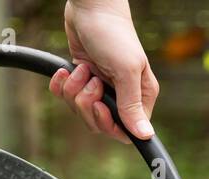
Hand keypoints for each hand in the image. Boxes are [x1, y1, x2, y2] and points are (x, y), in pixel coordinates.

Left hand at [48, 0, 158, 142]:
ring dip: (74, 92)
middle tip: (90, 82)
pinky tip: (67, 70)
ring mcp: (100, 88)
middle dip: (88, 106)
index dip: (110, 125)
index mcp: (140, 96)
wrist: (90, 7)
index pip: (127, 131)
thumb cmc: (113, 34)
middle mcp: (121, 95)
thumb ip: (132, 105)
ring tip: (81, 70)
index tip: (100, 105)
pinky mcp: (81, 79)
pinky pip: (67, 97)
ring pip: (82, 111)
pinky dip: (62, 85)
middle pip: (101, 124)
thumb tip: (145, 135)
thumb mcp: (126, 70)